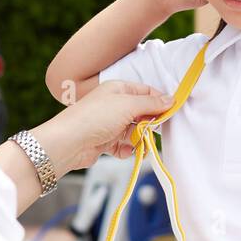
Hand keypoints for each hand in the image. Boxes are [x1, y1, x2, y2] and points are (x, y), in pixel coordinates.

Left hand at [31, 80, 175, 173]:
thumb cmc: (94, 117)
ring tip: (136, 145)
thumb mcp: (128, 105)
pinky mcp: (106, 141)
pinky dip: (126, 150)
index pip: (146, 92)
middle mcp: (115, 105)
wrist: (69, 143)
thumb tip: (172, 99)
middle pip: (142, 113)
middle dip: (149, 124)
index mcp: (119, 89)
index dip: (160, 102)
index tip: (172, 112)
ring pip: (135, 131)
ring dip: (139, 140)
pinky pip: (125, 146)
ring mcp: (110, 124)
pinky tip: (122, 151)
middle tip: (152, 131)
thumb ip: (151, 104)